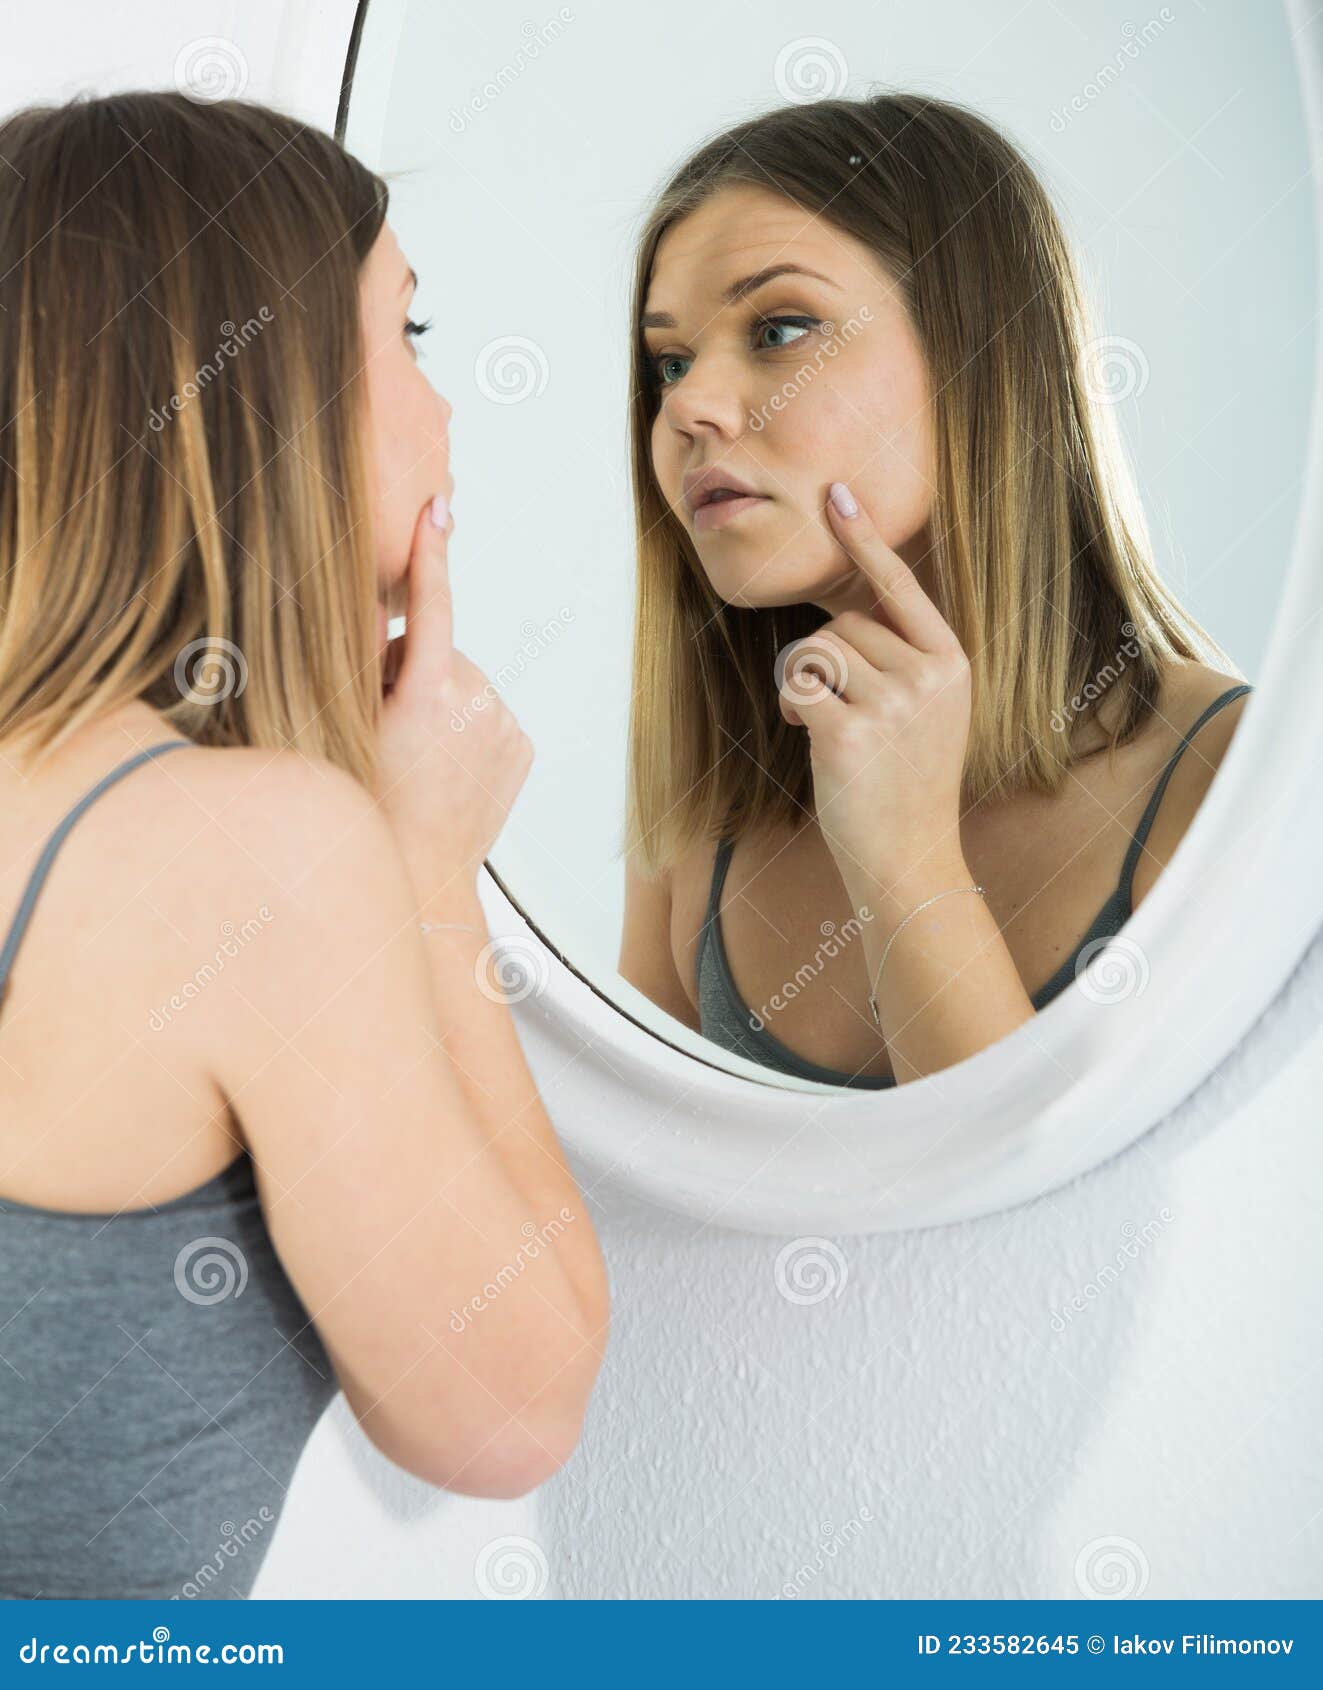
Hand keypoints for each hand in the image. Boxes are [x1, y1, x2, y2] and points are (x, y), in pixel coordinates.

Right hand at [373, 494, 532, 900]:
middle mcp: (477, 700)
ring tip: (421, 759)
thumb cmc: (374, 805)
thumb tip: (390, 633)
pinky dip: (469, 730)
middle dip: (411, 677)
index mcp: (429, 691)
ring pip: (463, 686)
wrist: (424, 872)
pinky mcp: (523, 745)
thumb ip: (368, 674)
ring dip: (440, 705)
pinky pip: (488, 716)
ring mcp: (506, 724)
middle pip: (436, 655)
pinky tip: (450, 767)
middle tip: (392, 732)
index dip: (431, 553)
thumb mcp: (353, 731)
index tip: (439, 508)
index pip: (430, 605)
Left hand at [777, 481, 970, 901]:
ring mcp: (894, 702)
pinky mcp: (852, 729)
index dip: (865, 540)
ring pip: (818, 649)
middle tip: (829, 707)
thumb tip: (839, 609)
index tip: (836, 495)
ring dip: (803, 681)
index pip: (901, 587)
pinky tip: (807, 730)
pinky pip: (799, 681)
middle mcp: (929, 675)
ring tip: (818, 722)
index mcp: (951, 663)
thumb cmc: (905, 787)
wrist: (910, 861)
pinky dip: (792, 701)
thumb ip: (899, 661)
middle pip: (845, 623)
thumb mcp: (923, 715)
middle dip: (822, 658)